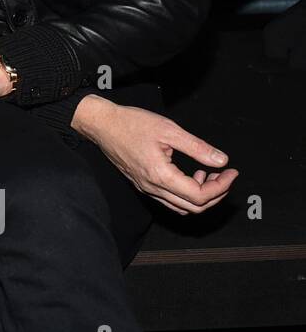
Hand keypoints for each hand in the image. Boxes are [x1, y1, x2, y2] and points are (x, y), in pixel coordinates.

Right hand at [72, 95, 236, 214]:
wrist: (101, 124)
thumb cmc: (131, 124)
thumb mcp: (169, 130)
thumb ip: (197, 148)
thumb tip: (221, 161)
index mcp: (161, 176)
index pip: (200, 195)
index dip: (221, 186)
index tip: (231, 172)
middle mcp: (152, 188)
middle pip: (193, 207)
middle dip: (215, 194)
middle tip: (225, 175)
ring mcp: (146, 188)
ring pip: (181, 207)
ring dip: (200, 196)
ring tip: (208, 174)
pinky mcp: (142, 184)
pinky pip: (169, 200)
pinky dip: (185, 194)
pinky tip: (189, 174)